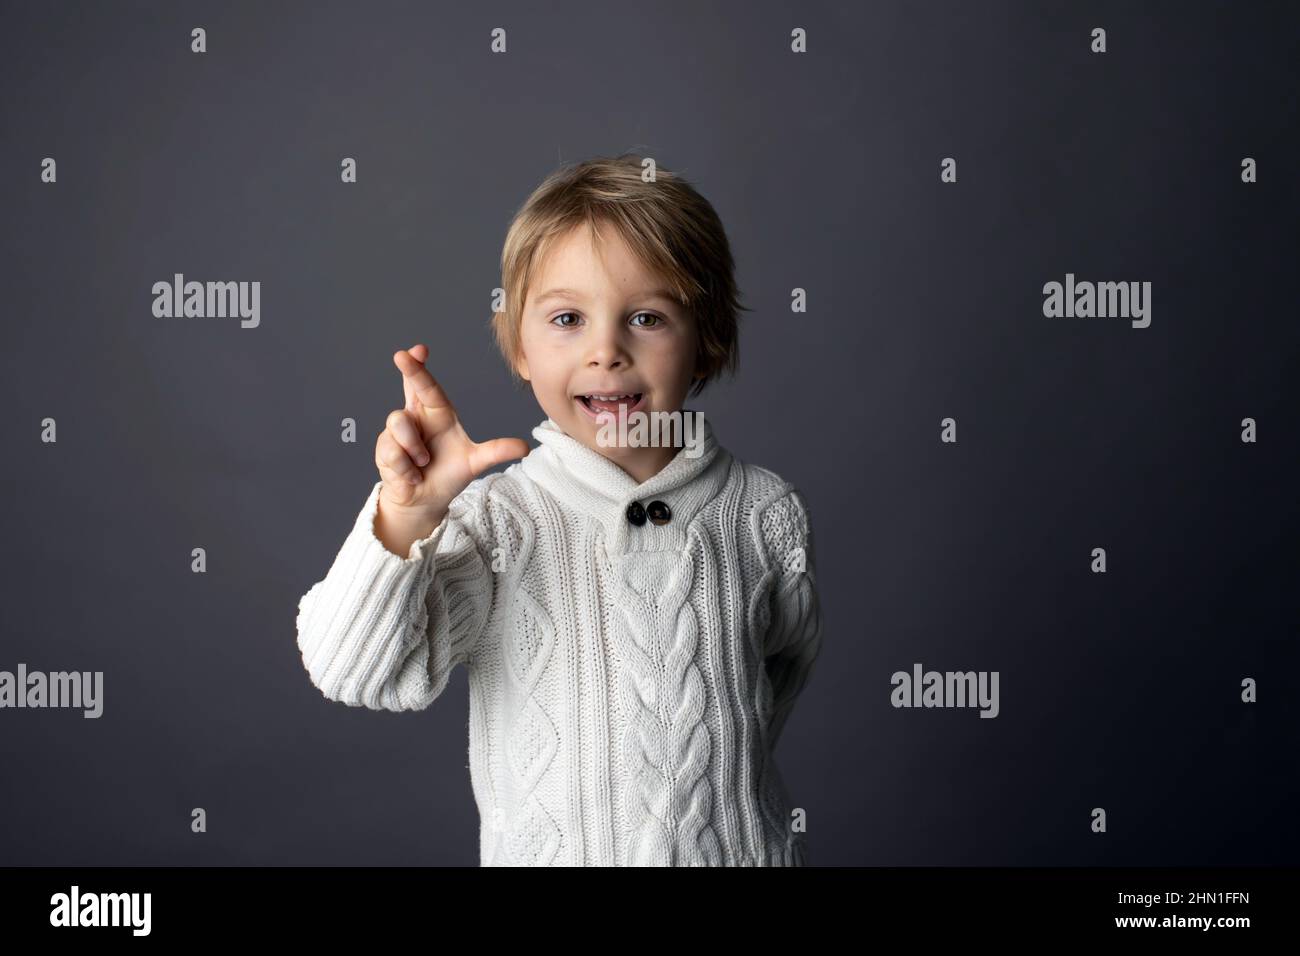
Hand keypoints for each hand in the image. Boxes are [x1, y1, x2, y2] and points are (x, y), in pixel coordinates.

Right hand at [375, 344, 528, 518]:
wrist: (425, 500)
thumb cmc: (449, 474)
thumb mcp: (475, 463)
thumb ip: (496, 451)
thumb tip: (525, 447)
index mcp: (437, 413)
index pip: (429, 386)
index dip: (421, 367)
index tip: (419, 350)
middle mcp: (416, 416)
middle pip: (410, 389)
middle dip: (408, 372)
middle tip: (402, 356)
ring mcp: (397, 432)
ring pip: (400, 426)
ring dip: (415, 451)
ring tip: (424, 464)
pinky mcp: (384, 449)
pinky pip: (392, 452)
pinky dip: (406, 469)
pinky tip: (412, 476)